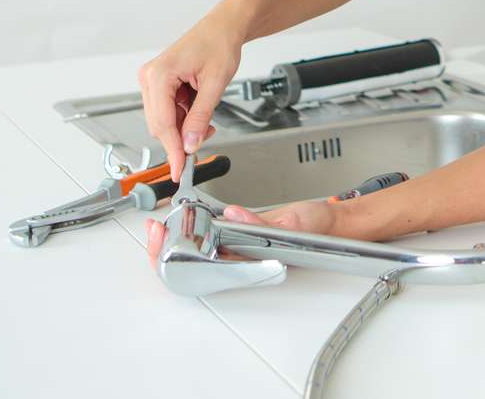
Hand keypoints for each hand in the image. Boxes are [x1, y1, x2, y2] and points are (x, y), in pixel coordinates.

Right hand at [137, 10, 245, 179]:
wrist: (223, 27)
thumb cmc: (220, 44)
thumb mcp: (215, 84)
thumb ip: (201, 116)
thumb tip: (190, 143)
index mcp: (160, 75)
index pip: (163, 124)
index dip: (173, 150)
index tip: (179, 170)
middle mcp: (150, 77)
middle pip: (160, 124)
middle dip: (181, 137)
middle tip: (205, 139)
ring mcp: (152, 79)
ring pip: (163, 120)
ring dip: (184, 127)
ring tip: (207, 121)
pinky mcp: (159, 83)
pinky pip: (167, 110)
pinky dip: (183, 118)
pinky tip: (198, 112)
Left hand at [145, 200, 341, 269]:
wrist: (331, 224)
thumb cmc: (317, 230)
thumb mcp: (293, 224)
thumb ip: (263, 224)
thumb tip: (234, 217)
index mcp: (249, 262)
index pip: (203, 267)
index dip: (176, 254)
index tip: (162, 237)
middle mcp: (239, 258)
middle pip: (193, 261)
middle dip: (166, 248)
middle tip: (153, 229)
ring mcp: (238, 248)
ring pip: (198, 249)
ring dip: (176, 238)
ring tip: (159, 225)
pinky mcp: (241, 234)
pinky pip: (211, 234)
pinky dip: (193, 225)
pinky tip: (182, 217)